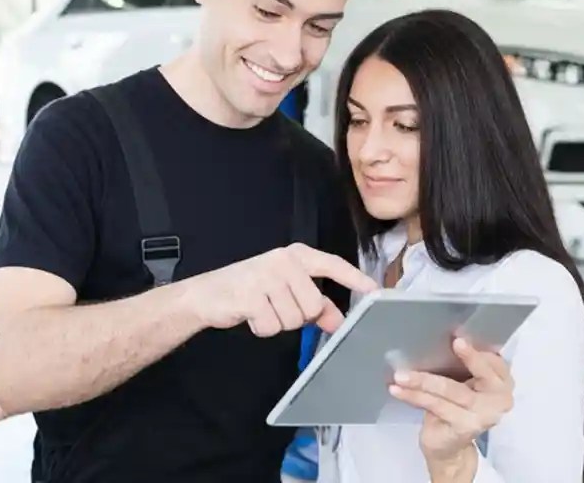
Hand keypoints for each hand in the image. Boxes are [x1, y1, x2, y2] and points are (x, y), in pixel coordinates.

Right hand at [182, 242, 377, 336]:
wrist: (207, 294)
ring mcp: (266, 276)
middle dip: (298, 316)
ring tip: (262, 309)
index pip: (332, 264)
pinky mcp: (250, 295)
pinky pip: (272, 326)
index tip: (376, 292)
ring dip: (278, 323)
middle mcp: (283, 261)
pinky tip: (251, 315)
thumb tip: (339, 320)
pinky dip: (262, 328)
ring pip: (293, 320)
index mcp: (296, 256)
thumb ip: (315, 304)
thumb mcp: (286, 291)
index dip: (355, 279)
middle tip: (278, 307)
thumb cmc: (251, 290)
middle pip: (313, 305)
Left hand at [389, 338, 513, 468]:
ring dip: (422, 380)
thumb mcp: (465, 383)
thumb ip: (466, 365)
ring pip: (451, 390)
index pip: (496, 362)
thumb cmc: (456, 408)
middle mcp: (500, 400)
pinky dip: (414, 396)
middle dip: (466, 357)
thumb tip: (443, 337)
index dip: (479, 351)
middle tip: (451, 343)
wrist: (450, 449)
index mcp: (503, 383)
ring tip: (401, 375)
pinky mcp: (464, 427)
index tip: (459, 337)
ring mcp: (483, 416)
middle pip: (481, 374)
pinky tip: (398, 390)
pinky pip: (436, 405)